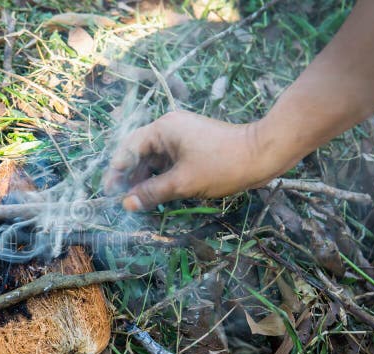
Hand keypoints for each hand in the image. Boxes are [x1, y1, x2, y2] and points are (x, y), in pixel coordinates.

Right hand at [103, 111, 278, 211]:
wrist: (263, 154)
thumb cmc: (223, 164)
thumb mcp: (183, 183)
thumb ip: (152, 193)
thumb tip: (127, 204)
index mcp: (163, 129)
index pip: (129, 149)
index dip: (117, 172)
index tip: (110, 192)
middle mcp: (168, 129)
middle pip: (138, 153)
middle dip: (128, 178)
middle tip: (120, 200)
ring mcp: (181, 138)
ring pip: (153, 160)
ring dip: (143, 180)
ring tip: (136, 202)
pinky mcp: (191, 148)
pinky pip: (167, 162)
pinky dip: (159, 178)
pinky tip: (155, 195)